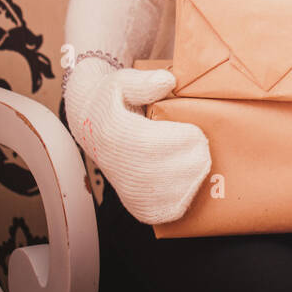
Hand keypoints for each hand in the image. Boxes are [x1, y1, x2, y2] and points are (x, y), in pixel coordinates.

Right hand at [63, 58, 210, 224]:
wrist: (94, 127)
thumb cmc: (115, 102)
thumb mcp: (122, 81)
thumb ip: (143, 81)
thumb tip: (168, 81)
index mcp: (115, 135)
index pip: (161, 144)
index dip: (187, 138)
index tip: (194, 130)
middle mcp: (119, 167)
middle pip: (178, 170)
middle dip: (197, 155)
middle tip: (198, 143)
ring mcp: (129, 192)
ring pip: (180, 192)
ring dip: (195, 175)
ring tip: (192, 159)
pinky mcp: (139, 208)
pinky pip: (173, 210)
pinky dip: (187, 196)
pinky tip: (187, 180)